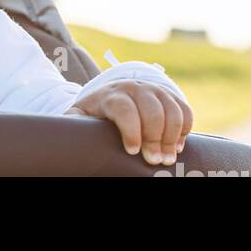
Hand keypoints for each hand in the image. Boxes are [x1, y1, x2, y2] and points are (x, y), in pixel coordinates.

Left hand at [64, 80, 192, 165]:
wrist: (113, 94)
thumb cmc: (94, 113)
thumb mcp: (79, 116)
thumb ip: (73, 122)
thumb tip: (65, 133)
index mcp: (111, 95)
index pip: (124, 109)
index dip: (131, 131)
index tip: (133, 151)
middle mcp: (134, 88)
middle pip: (152, 111)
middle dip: (155, 139)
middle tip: (154, 162)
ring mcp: (154, 89)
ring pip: (171, 110)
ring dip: (172, 137)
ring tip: (167, 158)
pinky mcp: (169, 95)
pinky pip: (184, 110)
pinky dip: (184, 129)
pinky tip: (176, 146)